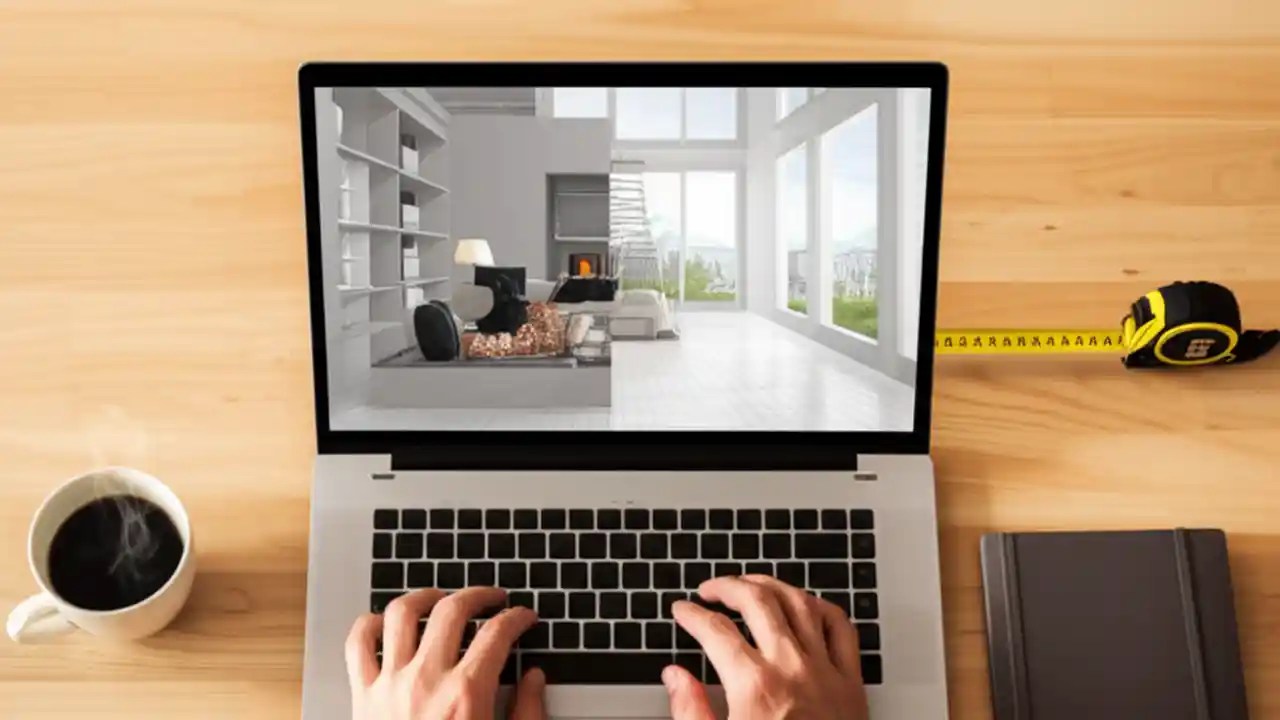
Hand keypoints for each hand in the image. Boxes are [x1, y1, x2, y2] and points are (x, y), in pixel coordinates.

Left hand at [346, 587, 545, 719]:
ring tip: (442, 598)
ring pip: (402, 613)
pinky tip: (387, 622)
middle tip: (492, 598)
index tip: (524, 617)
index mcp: (466, 697)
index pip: (498, 633)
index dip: (517, 618)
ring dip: (426, 596)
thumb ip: (526, 713)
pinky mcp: (361, 697)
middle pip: (453, 610)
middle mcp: (426, 682)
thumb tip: (533, 680)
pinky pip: (358, 644)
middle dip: (478, 595)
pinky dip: (371, 623)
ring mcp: (389, 685)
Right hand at [665, 576, 867, 719]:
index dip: (692, 615)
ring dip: (770, 585)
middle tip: (710, 590)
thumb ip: (691, 711)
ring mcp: (825, 672)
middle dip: (727, 586)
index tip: (683, 611)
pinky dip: (819, 606)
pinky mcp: (851, 683)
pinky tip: (804, 604)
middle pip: (756, 601)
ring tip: (750, 584)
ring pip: (798, 602)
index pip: (714, 630)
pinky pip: (840, 627)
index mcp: (755, 688)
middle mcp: (792, 670)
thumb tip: (675, 678)